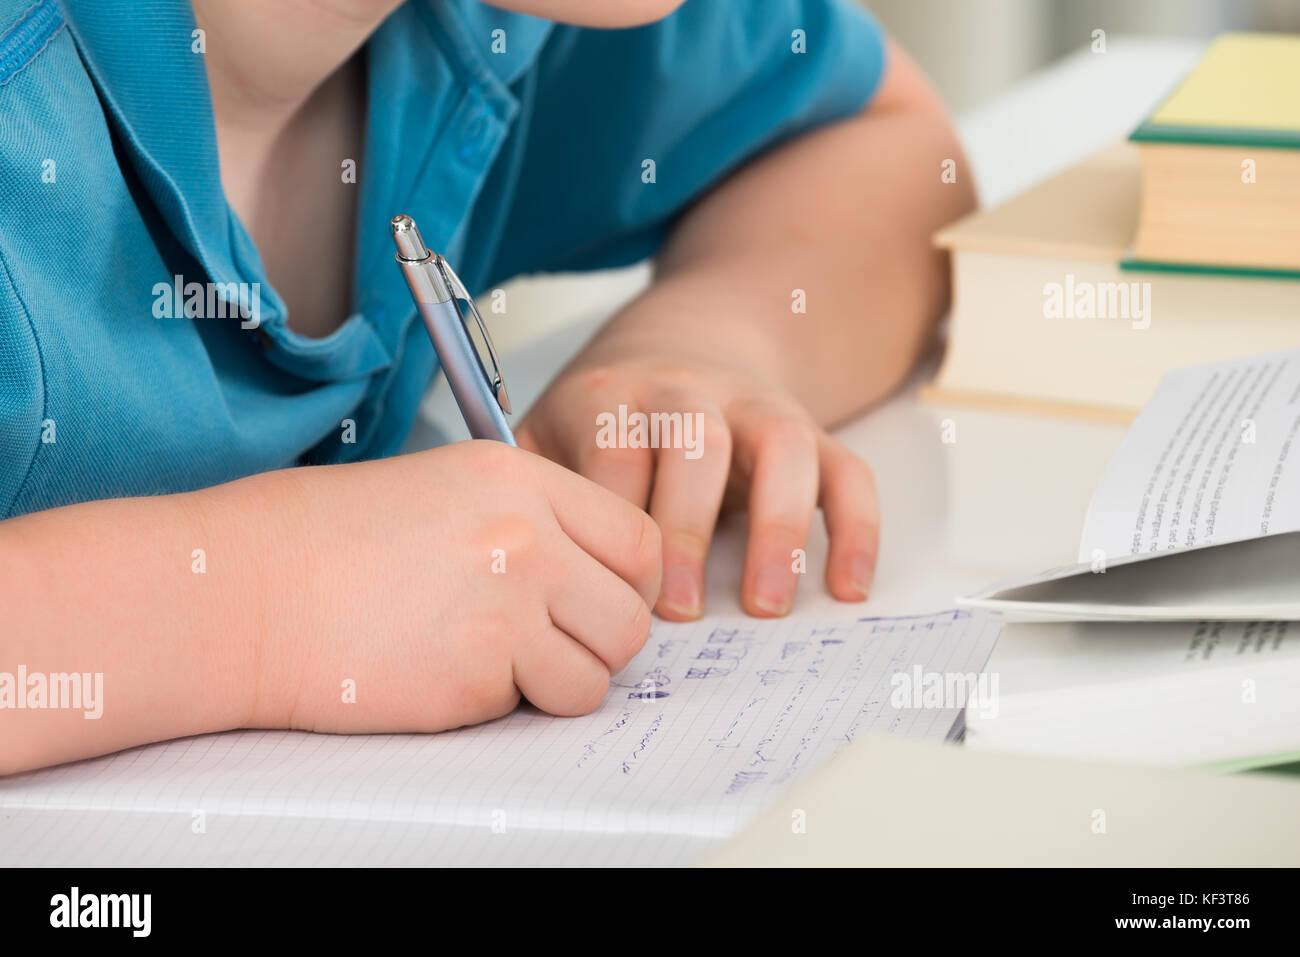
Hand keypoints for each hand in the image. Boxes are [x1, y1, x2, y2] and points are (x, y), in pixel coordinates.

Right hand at [263, 441, 661, 732]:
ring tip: (494, 661)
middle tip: (552, 643)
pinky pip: (530, 706)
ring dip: (557, 681)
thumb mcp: (442, 489)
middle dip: (600, 642)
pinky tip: (442, 671)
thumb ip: (528, 521)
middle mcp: (527, 540)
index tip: (605, 602)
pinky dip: (500, 703)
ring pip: (595, 676)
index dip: (631, 583)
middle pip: (631, 617)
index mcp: (520, 480)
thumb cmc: (323, 539)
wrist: (244, 590)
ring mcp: (505, 611)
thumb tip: (590, 575)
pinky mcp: (475, 679)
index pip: (637, 541)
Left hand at [515, 347, 878, 619]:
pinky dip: (855, 526)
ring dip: (778, 526)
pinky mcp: (808, 429)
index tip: (607, 593)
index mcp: (612, 395)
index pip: (613, 453)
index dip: (614, 525)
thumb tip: (503, 569)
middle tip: (680, 611)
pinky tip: (847, 586)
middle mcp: (688, 393)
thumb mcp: (549, 432)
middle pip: (695, 441)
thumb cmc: (606, 415)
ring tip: (766, 605)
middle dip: (687, 525)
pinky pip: (845, 468)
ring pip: (781, 447)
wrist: (685, 340)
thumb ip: (528, 487)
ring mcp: (756, 408)